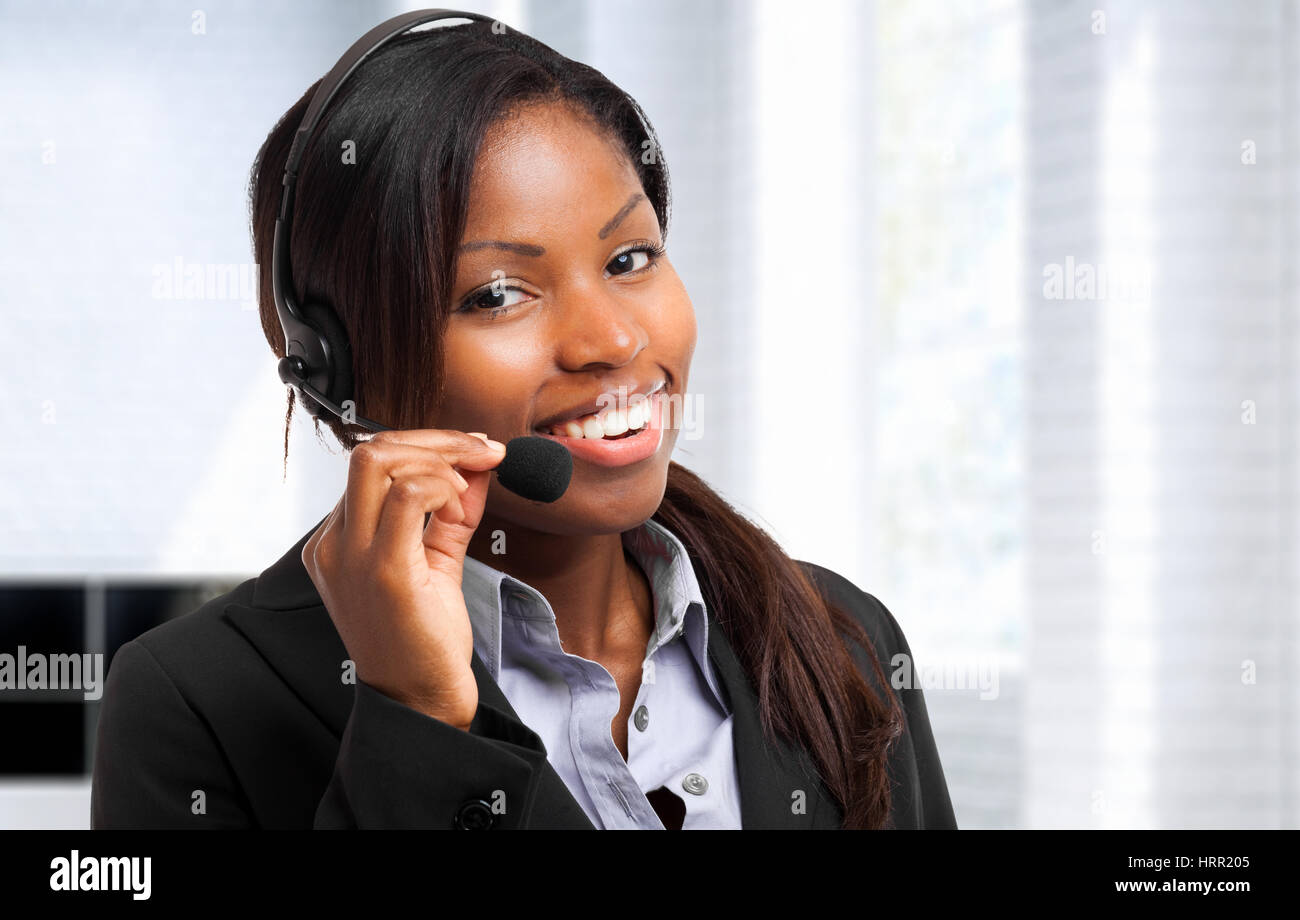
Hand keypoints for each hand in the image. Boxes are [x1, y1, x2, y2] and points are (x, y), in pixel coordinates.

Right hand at [302, 429, 505, 730]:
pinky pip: (406, 495)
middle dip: (435, 440)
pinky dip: (441, 485)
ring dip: (440, 459)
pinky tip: (458, 506)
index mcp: (337, 541)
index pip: (372, 464)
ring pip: (380, 460)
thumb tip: (478, 466)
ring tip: (467, 489)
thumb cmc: (425, 640)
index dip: (428, 447)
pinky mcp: (382, 568)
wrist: (422, 699)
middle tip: (480, 452)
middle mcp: (334, 543)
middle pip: (370, 450)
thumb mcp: (438, 561)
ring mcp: (351, 555)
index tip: (473, 451)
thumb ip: (453, 511)